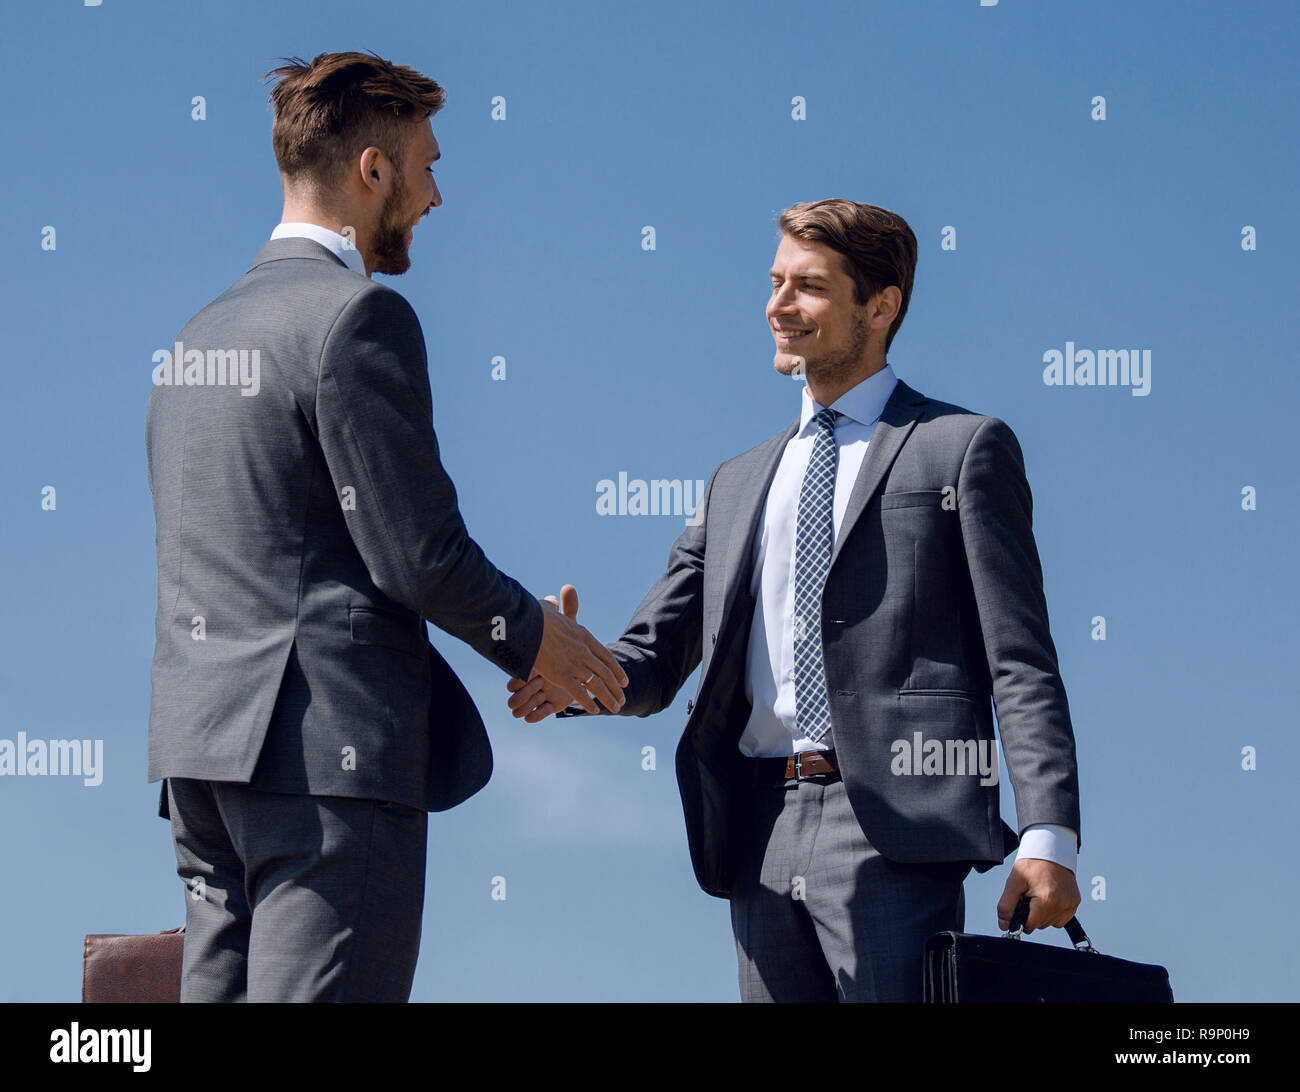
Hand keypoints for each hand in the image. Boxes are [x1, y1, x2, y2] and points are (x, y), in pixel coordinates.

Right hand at [522, 584, 625, 715]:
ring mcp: (574, 664)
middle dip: (615, 687)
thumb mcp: (550, 608)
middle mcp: (583, 651)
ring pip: (597, 685)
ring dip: (608, 698)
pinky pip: (579, 692)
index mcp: (583, 635)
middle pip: (605, 672)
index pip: (605, 655)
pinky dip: (588, 702)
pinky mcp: (562, 676)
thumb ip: (556, 607)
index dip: (616, 669)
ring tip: (617, 707)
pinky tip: (595, 710)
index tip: (623, 680)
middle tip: (623, 698)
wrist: (527, 623)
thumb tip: (554, 598)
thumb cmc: (535, 615)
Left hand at [996, 857, 1080, 933]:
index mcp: (1046, 901)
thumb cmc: (1032, 863)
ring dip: (1042, 913)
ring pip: (1051, 923)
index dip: (1020, 916)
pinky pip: (1061, 918)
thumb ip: (1006, 906)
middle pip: (1039, 925)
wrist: (1051, 849)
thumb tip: (1004, 925)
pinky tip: (1048, 897)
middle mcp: (1062, 905)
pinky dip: (1053, 911)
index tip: (1020, 902)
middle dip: (1031, 913)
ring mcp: (1070, 904)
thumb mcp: (1014, 882)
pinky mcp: (1075, 902)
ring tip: (1038, 894)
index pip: (1029, 926)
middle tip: (1028, 894)